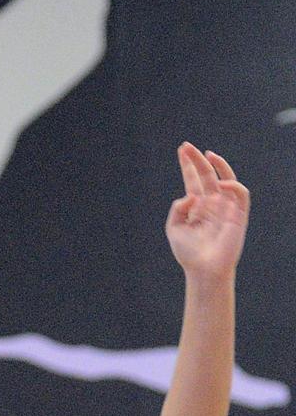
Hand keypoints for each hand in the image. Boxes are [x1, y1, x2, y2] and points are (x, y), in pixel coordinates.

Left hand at [165, 142, 248, 281]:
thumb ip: (178, 210)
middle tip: (187, 146)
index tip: (182, 150)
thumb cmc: (188, 252)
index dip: (188, 165)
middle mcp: (211, 203)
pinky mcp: (239, 214)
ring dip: (217, 165)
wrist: (204, 268)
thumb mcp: (174, 228)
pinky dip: (233, 185)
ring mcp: (225, 207)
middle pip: (206, 175)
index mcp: (196, 206)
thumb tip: (190, 195)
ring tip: (207, 154)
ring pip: (225, 179)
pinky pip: (240, 194)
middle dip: (198, 160)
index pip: (193, 181)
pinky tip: (221, 183)